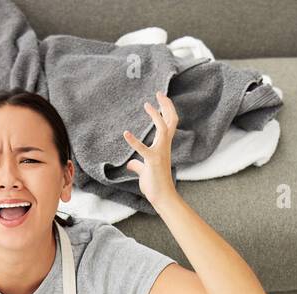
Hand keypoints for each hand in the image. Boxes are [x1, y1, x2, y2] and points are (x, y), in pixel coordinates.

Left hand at [123, 90, 177, 205]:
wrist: (161, 197)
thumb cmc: (154, 184)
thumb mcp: (144, 171)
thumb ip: (138, 165)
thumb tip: (130, 164)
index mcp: (164, 146)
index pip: (170, 123)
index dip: (167, 109)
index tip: (160, 98)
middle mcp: (165, 146)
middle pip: (171, 121)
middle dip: (167, 106)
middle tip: (160, 93)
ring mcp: (160, 153)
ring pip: (163, 129)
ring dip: (156, 116)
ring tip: (147, 105)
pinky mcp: (152, 161)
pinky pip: (143, 149)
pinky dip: (134, 141)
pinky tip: (125, 133)